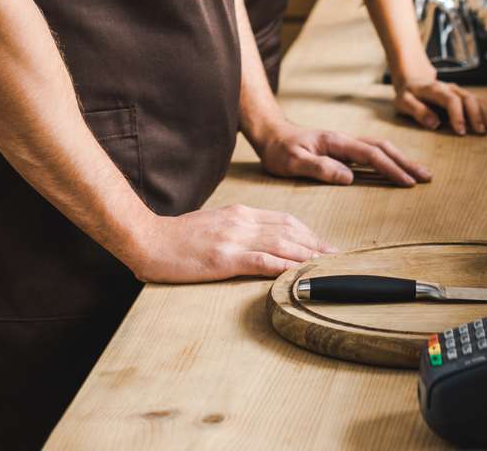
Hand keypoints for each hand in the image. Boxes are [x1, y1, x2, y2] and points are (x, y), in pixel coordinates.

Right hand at [128, 202, 335, 283]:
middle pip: (289, 230)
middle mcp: (241, 221)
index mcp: (240, 213)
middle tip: (338, 257)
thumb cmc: (178, 237)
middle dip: (316, 244)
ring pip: (282, 244)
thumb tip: (261, 242)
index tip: (325, 245)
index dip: (309, 233)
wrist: (148, 238)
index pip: (284, 220)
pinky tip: (299, 273)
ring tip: (329, 266)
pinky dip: (285, 267)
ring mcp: (234, 238)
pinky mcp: (225, 257)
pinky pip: (262, 261)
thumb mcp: (214, 225)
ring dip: (309, 255)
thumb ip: (238, 229)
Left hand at [256, 120, 431, 187]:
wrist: (271, 135)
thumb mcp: (294, 162)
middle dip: (405, 161)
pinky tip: (395, 168)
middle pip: (382, 147)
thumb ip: (320, 168)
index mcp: (336, 142)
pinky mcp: (343, 150)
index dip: (391, 168)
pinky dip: (388, 159)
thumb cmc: (280, 151)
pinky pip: (371, 153)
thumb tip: (350, 177)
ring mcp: (345, 144)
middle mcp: (344, 140)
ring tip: (419, 173)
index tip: (409, 182)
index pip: (370, 154)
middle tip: (427, 176)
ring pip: (379, 148)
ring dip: (400, 159)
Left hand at [393, 70, 486, 136]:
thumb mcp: (403, 102)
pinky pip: (479, 100)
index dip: (458, 115)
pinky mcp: (462, 95)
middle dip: (476, 115)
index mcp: (434, 90)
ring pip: (476, 98)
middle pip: (468, 98)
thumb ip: (417, 111)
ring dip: (484, 113)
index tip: (462, 132)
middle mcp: (449, 88)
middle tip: (480, 133)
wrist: (413, 79)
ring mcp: (458, 91)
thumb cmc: (407, 94)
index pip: (451, 100)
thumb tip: (435, 124)